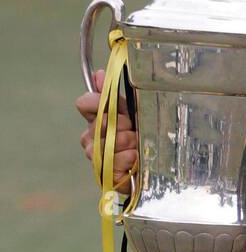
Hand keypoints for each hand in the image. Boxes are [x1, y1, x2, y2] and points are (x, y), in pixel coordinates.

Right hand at [75, 68, 136, 194]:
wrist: (154, 169)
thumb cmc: (142, 138)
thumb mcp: (132, 113)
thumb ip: (115, 96)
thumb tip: (99, 74)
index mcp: (94, 120)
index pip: (84, 102)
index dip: (101, 102)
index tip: (120, 109)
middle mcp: (90, 139)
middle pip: (101, 122)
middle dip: (123, 125)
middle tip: (134, 131)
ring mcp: (95, 158)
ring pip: (110, 141)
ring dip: (130, 142)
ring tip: (137, 146)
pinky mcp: (105, 176)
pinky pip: (116, 161)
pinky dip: (131, 158)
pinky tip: (136, 159)